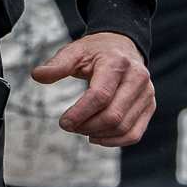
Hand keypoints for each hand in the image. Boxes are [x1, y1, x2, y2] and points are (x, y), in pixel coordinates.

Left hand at [31, 32, 155, 146]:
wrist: (123, 45)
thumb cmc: (96, 51)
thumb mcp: (75, 51)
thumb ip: (57, 65)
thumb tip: (37, 75)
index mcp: (117, 63)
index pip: (100, 96)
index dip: (80, 113)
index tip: (63, 122)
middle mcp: (137, 78)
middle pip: (113, 116)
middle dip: (87, 126)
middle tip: (69, 126)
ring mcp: (147, 93)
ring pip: (124, 128)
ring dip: (98, 135)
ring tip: (81, 129)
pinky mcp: (150, 106)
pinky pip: (134, 134)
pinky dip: (114, 142)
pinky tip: (96, 137)